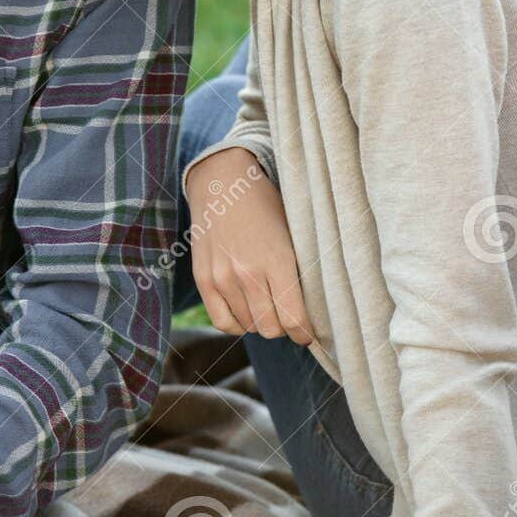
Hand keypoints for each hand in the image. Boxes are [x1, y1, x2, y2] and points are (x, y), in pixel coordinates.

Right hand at [185, 147, 313, 343]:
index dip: (305, 333)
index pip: (294, 319)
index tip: (309, 334)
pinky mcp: (204, 279)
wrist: (222, 182)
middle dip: (283, 327)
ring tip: (266, 304)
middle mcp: (248, 273)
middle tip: (287, 315)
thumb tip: (312, 312)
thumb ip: (298, 272)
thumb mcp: (292, 233)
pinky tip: (245, 309)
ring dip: (260, 321)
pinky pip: (223, 322)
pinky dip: (237, 323)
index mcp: (278, 260)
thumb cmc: (265, 205)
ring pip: (248, 326)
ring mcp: (222, 278)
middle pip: (271, 329)